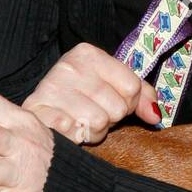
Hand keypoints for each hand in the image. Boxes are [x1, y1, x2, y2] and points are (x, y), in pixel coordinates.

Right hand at [20, 42, 160, 143]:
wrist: (36, 111)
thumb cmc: (78, 97)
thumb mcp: (109, 84)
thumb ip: (140, 94)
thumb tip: (155, 115)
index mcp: (88, 54)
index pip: (132, 87)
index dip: (128, 103)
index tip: (111, 102)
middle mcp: (69, 67)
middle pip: (118, 108)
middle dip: (110, 119)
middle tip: (92, 114)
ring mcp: (52, 89)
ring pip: (99, 124)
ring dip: (93, 132)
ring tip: (80, 123)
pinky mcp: (39, 113)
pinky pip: (76, 133)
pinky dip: (76, 137)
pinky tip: (68, 129)